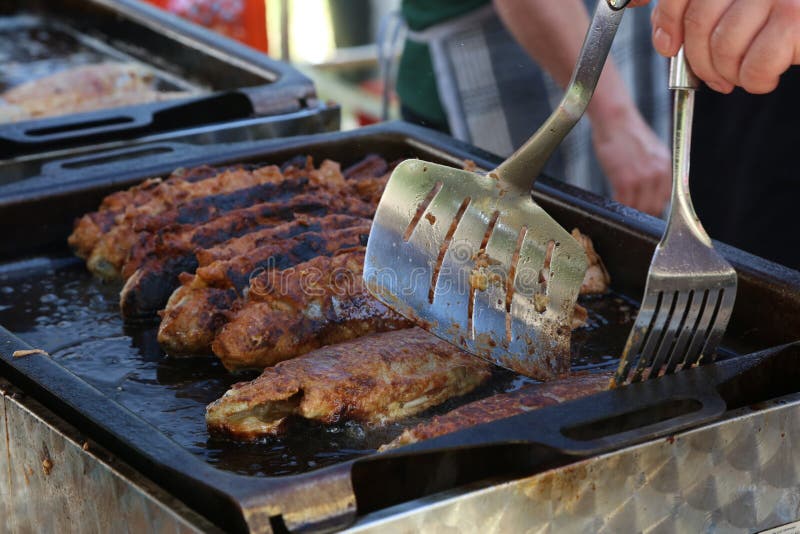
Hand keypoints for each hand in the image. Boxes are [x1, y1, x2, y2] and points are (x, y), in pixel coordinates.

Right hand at [590, 107, 670, 215]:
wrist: (615, 118)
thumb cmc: (626, 133)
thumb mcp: (650, 151)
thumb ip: (653, 169)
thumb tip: (649, 188)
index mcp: (666, 166)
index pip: (665, 199)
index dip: (652, 206)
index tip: (642, 209)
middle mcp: (658, 173)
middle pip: (654, 207)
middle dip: (642, 213)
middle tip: (630, 213)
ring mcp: (642, 178)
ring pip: (639, 208)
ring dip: (629, 212)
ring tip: (621, 209)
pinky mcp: (625, 180)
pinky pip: (624, 203)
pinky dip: (618, 207)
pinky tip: (613, 202)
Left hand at [632, 0, 799, 93]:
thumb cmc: (786, 18)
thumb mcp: (741, 4)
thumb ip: (702, 8)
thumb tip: (666, 37)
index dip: (666, 22)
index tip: (668, 45)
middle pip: (698, 22)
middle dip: (699, 61)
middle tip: (713, 75)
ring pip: (723, 46)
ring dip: (728, 73)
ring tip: (742, 74)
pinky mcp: (795, 18)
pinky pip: (755, 64)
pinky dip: (756, 81)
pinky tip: (767, 76)